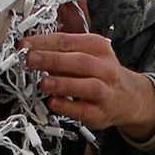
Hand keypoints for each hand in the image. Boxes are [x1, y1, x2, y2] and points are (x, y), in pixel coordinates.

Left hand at [18, 30, 154, 138]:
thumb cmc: (102, 73)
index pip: (69, 41)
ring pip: (86, 86)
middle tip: (31, 59)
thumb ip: (65, 48)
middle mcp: (105, 68)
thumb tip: (33, 45)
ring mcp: (105, 92)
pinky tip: (54, 102)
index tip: (26, 44)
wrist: (128, 98)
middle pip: (79, 61)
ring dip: (63, 83)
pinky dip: (68, 106)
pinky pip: (84, 110)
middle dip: (53, 60)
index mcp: (98, 47)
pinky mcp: (100, 113)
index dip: (45, 42)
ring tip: (44, 82)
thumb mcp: (90, 52)